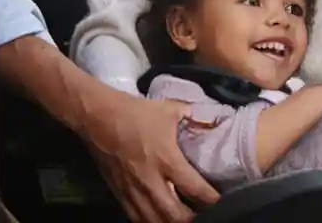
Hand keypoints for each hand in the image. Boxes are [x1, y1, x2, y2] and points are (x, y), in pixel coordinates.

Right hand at [81, 91, 219, 222]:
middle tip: (207, 217)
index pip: (195, 189)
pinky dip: (151, 222)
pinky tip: (160, 221)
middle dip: (193, 220)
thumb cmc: (135, 112)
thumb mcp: (168, 110)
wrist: (97, 117)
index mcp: (167, 159)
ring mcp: (133, 190)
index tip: (224, 203)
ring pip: (155, 221)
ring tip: (184, 221)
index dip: (212, 200)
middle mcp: (151, 181)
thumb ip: (192, 117)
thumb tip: (211, 119)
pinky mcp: (120, 193)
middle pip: (176, 215)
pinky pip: (137, 217)